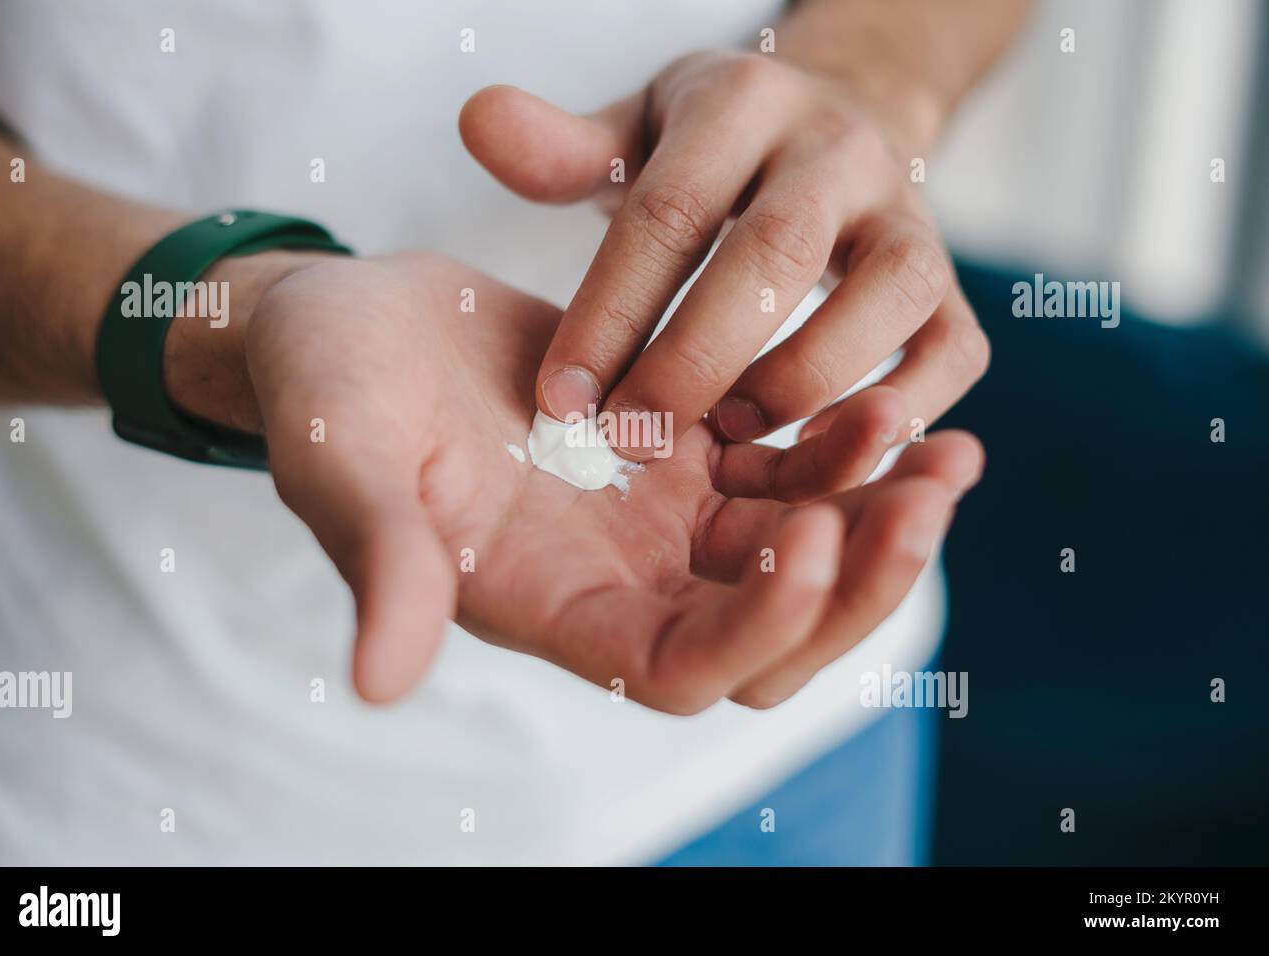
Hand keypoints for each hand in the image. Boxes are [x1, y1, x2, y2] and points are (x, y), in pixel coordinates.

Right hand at [178, 252, 981, 711]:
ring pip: (800, 549)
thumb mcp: (343, 469)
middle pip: (771, 629)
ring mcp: (658, 518)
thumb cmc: (326, 399)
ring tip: (946, 446)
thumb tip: (379, 681)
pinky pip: (786, 467)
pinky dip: (842, 445)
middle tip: (929, 491)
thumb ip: (382, 564)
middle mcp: (621, 581)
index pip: (681, 670)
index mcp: (551, 609)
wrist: (350, 328)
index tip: (814, 535)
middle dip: (860, 579)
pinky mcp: (681, 449)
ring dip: (876, 507)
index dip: (760, 624)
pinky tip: (896, 395)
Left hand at [459, 50, 989, 457]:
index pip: (669, 209)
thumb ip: (564, 152)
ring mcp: (910, 214)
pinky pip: (953, 349)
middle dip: (696, 358)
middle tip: (632, 441)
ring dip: (805, 383)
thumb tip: (478, 120)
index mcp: (742, 106)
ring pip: (889, 296)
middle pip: (775, 252)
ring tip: (729, 450)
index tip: (560, 402)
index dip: (612, 311)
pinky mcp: (953, 281)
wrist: (836, 126)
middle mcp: (838, 149)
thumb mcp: (634, 134)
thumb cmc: (710, 154)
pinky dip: (904, 411)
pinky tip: (821, 457)